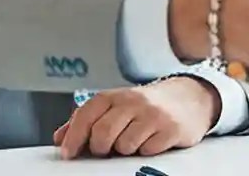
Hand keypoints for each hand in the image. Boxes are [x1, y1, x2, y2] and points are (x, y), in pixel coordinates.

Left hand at [52, 77, 217, 158]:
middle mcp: (133, 102)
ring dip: (126, 150)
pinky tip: (150, 140)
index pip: (86, 114)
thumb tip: (61, 137)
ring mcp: (153, 115)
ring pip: (125, 145)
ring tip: (133, 140)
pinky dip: (146, 151)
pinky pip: (148, 150)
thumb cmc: (145, 106)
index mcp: (115, 96)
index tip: (68, 153)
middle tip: (107, 149)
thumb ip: (87, 120)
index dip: (74, 136)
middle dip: (101, 148)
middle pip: (103, 133)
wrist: (187, 98)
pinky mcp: (170, 128)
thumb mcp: (115, 107)